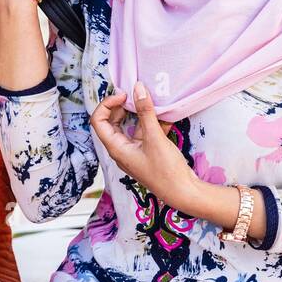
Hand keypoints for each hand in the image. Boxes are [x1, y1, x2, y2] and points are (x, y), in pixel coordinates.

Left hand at [90, 81, 199, 210]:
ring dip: (139, 113)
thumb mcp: (155, 138)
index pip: (98, 121)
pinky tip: (165, 115)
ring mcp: (134, 151)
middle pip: (112, 122)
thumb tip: (138, 88)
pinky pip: (144, 133)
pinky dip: (152, 123)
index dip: (107, 104)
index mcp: (116, 148)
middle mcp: (121, 150)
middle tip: (135, 95)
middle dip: (122, 106)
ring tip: (151, 102)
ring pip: (130, 126)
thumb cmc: (166, 171)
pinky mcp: (147, 152)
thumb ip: (146, 112)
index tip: (124, 95)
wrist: (183, 193)